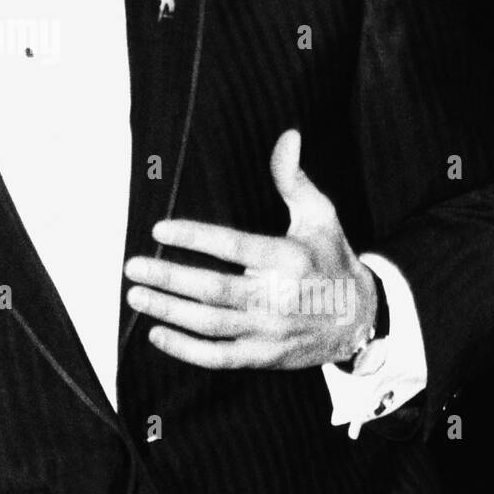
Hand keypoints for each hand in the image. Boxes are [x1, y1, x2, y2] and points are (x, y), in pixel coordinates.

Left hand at [123, 129, 376, 369]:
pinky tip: (157, 333)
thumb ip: (293, 179)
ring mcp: (269, 332)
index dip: (194, 238)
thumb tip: (287, 136)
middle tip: (132, 266)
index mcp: (289, 260)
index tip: (159, 230)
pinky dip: (185, 350)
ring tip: (136, 294)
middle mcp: (279, 298)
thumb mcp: (320, 216)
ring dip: (169, 310)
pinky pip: (218, 358)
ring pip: (210, 324)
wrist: (360, 319)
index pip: (234, 247)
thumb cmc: (331, 259)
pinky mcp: (263, 356)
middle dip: (169, 278)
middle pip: (214, 290)